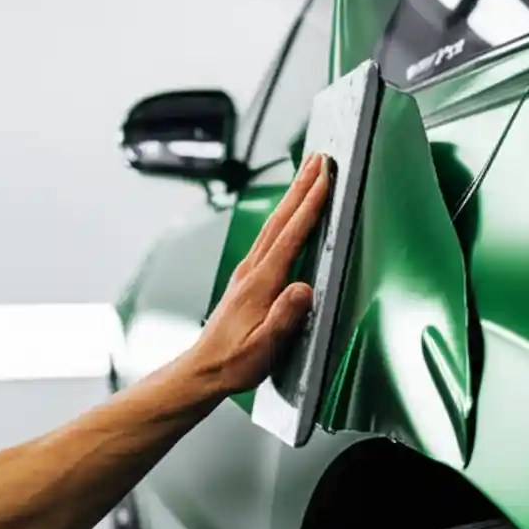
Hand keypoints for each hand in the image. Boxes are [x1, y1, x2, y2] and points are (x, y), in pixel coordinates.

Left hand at [183, 153, 331, 395]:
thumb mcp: (264, 347)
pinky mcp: (248, 278)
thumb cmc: (235, 362)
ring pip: (274, 224)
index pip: (290, 236)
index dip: (309, 205)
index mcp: (260, 283)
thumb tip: (304, 289)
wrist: (203, 370)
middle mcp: (252, 271)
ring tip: (308, 174)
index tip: (325, 179)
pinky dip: (284, 216)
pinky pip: (270, 237)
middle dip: (302, 186)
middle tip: (319, 159)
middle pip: (281, 219)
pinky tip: (289, 214)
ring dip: (293, 196)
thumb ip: (285, 317)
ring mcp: (248, 272)